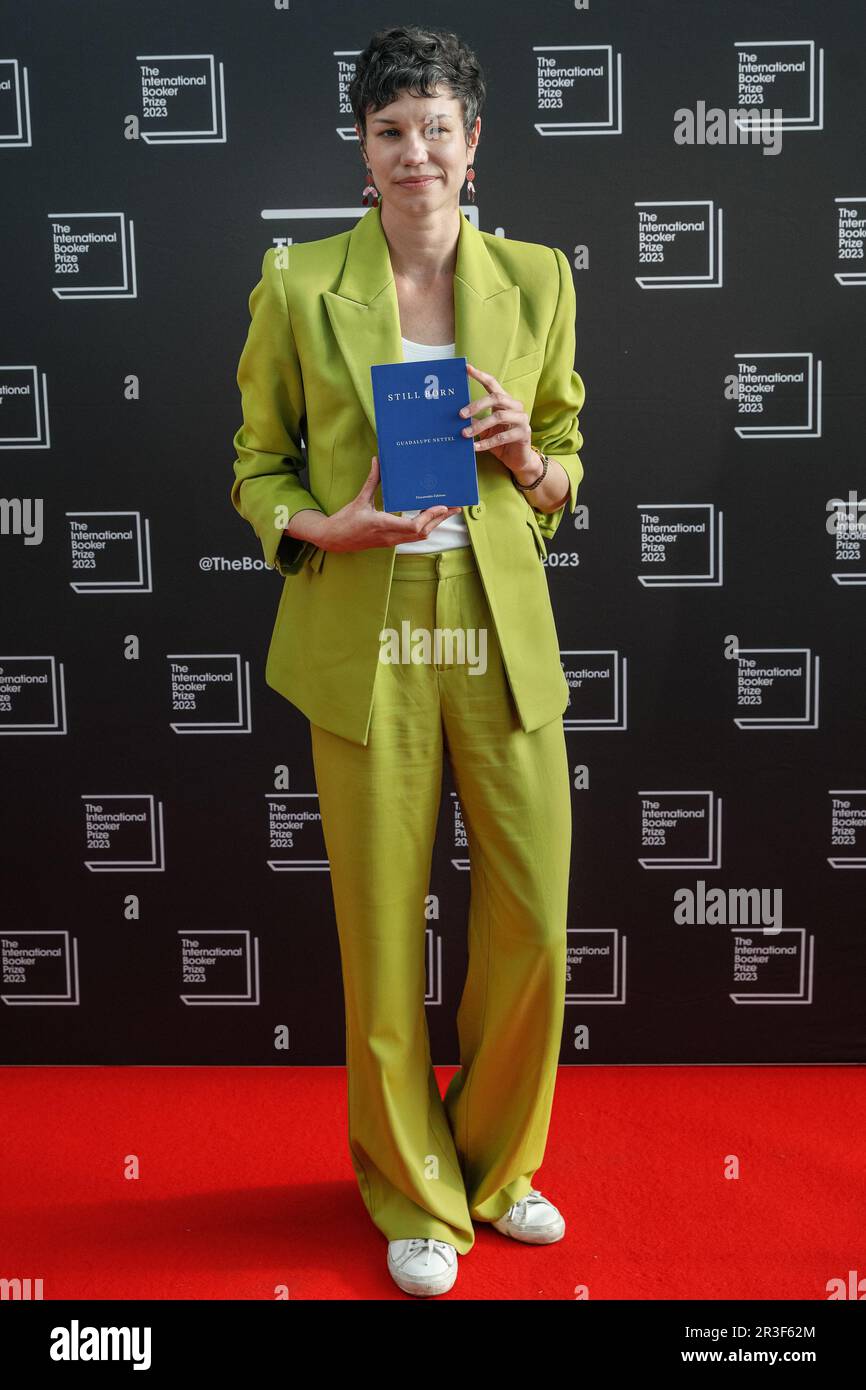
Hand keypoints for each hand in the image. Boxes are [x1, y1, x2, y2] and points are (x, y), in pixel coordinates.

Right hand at [320, 456, 462, 552]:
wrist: (334, 540)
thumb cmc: (345, 520)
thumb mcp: (360, 499)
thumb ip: (372, 480)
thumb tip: (378, 460)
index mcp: (383, 525)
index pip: (414, 526)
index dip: (429, 516)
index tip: (441, 506)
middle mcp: (390, 536)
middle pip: (423, 532)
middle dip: (440, 519)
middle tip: (455, 506)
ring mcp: (392, 541)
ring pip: (420, 536)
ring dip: (435, 523)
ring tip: (448, 511)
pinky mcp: (391, 542)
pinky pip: (413, 537)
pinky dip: (425, 526)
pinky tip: (430, 516)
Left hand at [459, 362, 540, 484]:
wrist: (518, 460)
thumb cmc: (501, 442)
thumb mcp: (486, 430)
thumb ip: (476, 421)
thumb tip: (457, 417)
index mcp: (505, 401)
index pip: (493, 384)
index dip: (480, 375)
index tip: (467, 368)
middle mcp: (515, 407)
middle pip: (496, 398)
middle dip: (477, 405)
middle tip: (460, 414)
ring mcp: (522, 419)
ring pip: (499, 417)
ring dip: (479, 426)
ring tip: (465, 434)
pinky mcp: (524, 434)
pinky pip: (503, 436)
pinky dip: (487, 442)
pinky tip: (475, 447)